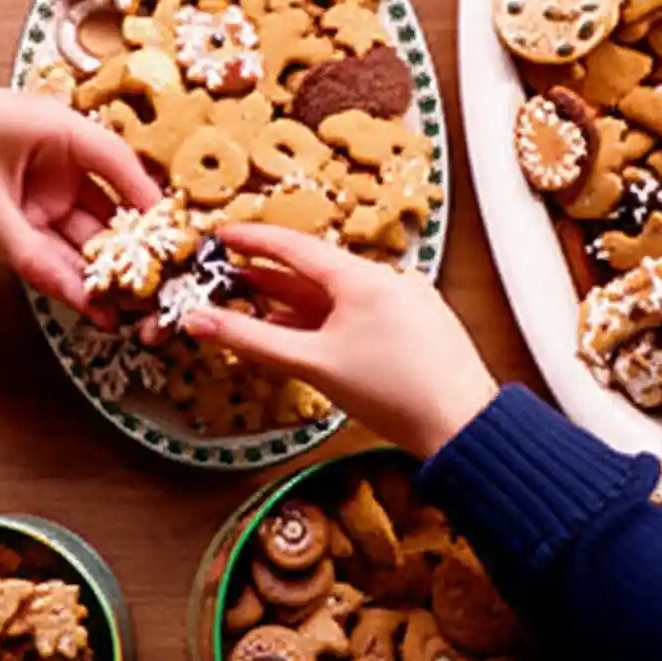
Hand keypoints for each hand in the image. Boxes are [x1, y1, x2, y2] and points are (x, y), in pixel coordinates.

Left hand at [0, 67, 160, 321]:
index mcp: (64, 132)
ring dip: (98, 267)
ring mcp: (50, 185)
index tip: (167, 236)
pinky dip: (70, 268)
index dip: (145, 201)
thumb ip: (27, 248)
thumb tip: (69, 288)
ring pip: (84, 230)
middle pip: (108, 208)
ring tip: (119, 307)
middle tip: (145, 288)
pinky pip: (57, 240)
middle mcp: (65, 160)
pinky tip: (88, 298)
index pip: (120, 165)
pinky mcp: (32, 206)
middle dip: (126, 251)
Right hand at [181, 224, 498, 458]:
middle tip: (232, 273)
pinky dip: (326, 319)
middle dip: (270, 276)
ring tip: (259, 306)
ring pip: (338, 295)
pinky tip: (308, 336)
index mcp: (362, 278)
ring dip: (296, 302)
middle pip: (316, 271)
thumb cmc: (393, 392)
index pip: (294, 247)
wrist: (461, 425)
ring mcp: (405, 302)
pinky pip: (361, 313)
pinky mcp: (417, 327)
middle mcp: (386, 280)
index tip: (225, 235)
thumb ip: (251, 340)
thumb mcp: (312, 363)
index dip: (254, 240)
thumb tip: (200, 321)